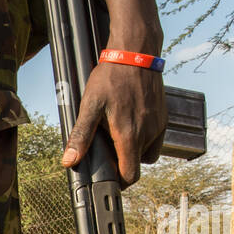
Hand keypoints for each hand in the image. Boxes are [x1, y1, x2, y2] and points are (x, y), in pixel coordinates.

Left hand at [60, 59, 166, 186]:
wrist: (136, 52)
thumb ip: (81, 135)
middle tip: (106, 150)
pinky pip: (155, 140)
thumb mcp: (90, 106)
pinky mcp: (164, 117)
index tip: (107, 176)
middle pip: (137, 166)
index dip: (118, 181)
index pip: (130, 175)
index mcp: (130, 135)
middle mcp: (148, 133)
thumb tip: (70, 161)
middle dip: (122, 164)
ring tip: (116, 135)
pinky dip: (143, 140)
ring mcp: (158, 125)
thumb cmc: (112, 77)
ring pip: (147, 153)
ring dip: (132, 152)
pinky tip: (129, 125)